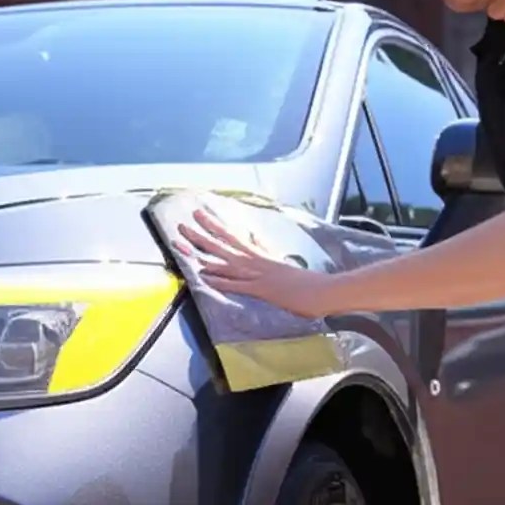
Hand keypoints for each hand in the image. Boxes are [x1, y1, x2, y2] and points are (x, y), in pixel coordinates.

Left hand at [175, 207, 336, 318]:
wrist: (323, 290)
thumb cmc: (303, 281)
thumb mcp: (279, 259)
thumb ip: (263, 248)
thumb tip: (251, 236)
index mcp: (259, 254)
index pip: (232, 235)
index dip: (214, 224)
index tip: (200, 213)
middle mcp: (255, 261)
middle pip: (223, 244)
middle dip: (201, 233)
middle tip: (181, 223)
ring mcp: (257, 274)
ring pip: (224, 260)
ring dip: (203, 252)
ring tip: (183, 243)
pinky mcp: (262, 289)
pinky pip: (237, 284)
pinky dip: (220, 279)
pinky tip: (204, 275)